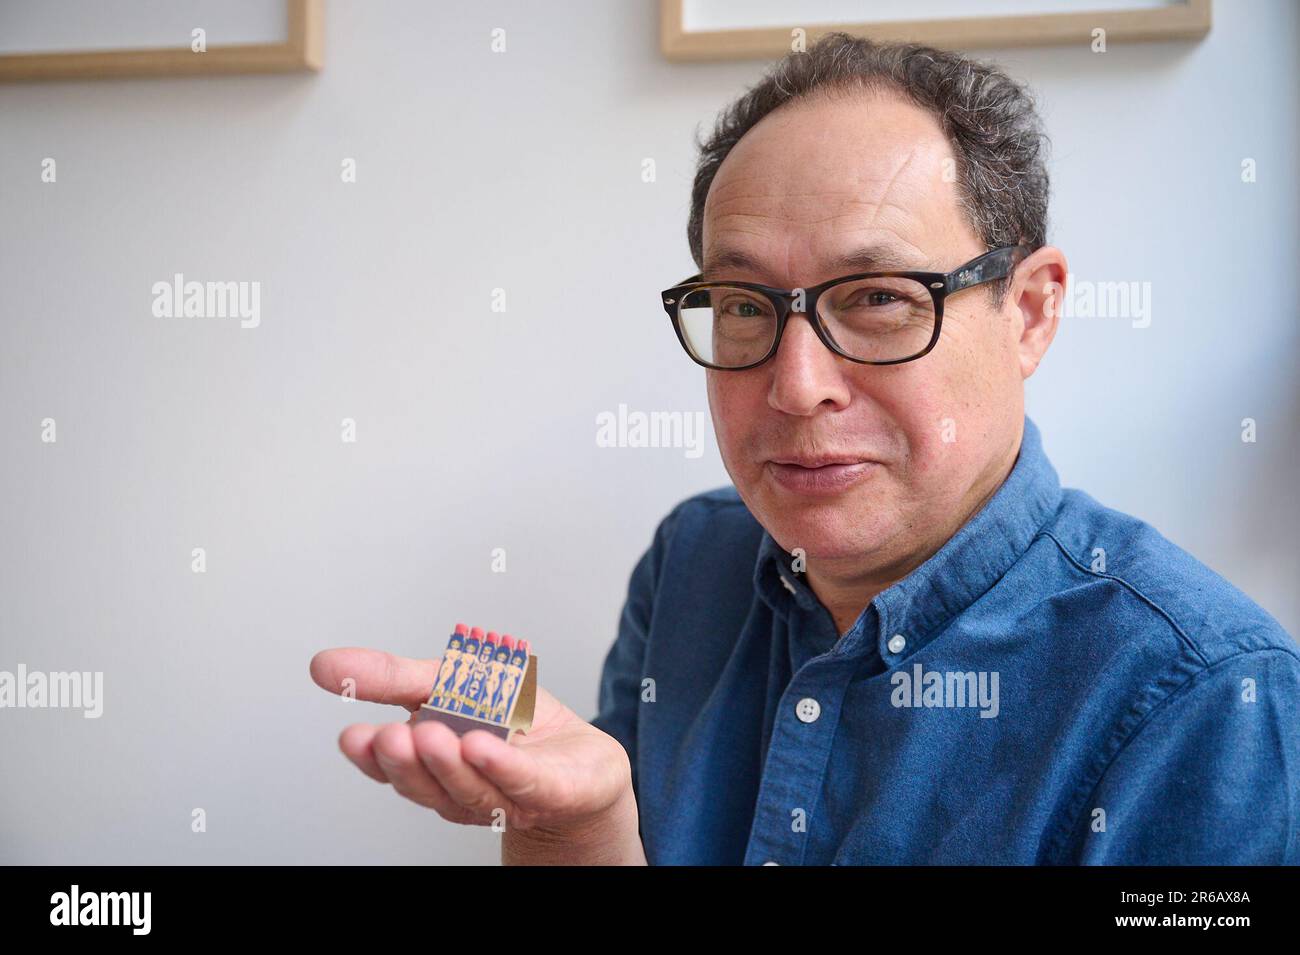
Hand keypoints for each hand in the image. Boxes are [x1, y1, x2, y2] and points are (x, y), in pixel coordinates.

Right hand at [309, 647, 642, 860]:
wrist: (582, 762)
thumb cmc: (515, 725)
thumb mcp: (452, 682)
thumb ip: (394, 677)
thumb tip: (323, 665)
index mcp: (434, 765)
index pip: (394, 767)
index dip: (371, 757)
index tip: (352, 736)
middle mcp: (462, 788)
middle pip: (427, 785)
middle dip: (407, 763)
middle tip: (391, 737)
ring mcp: (506, 795)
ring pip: (470, 788)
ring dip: (448, 764)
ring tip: (432, 735)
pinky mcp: (552, 790)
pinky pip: (523, 782)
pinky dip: (500, 766)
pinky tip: (482, 747)